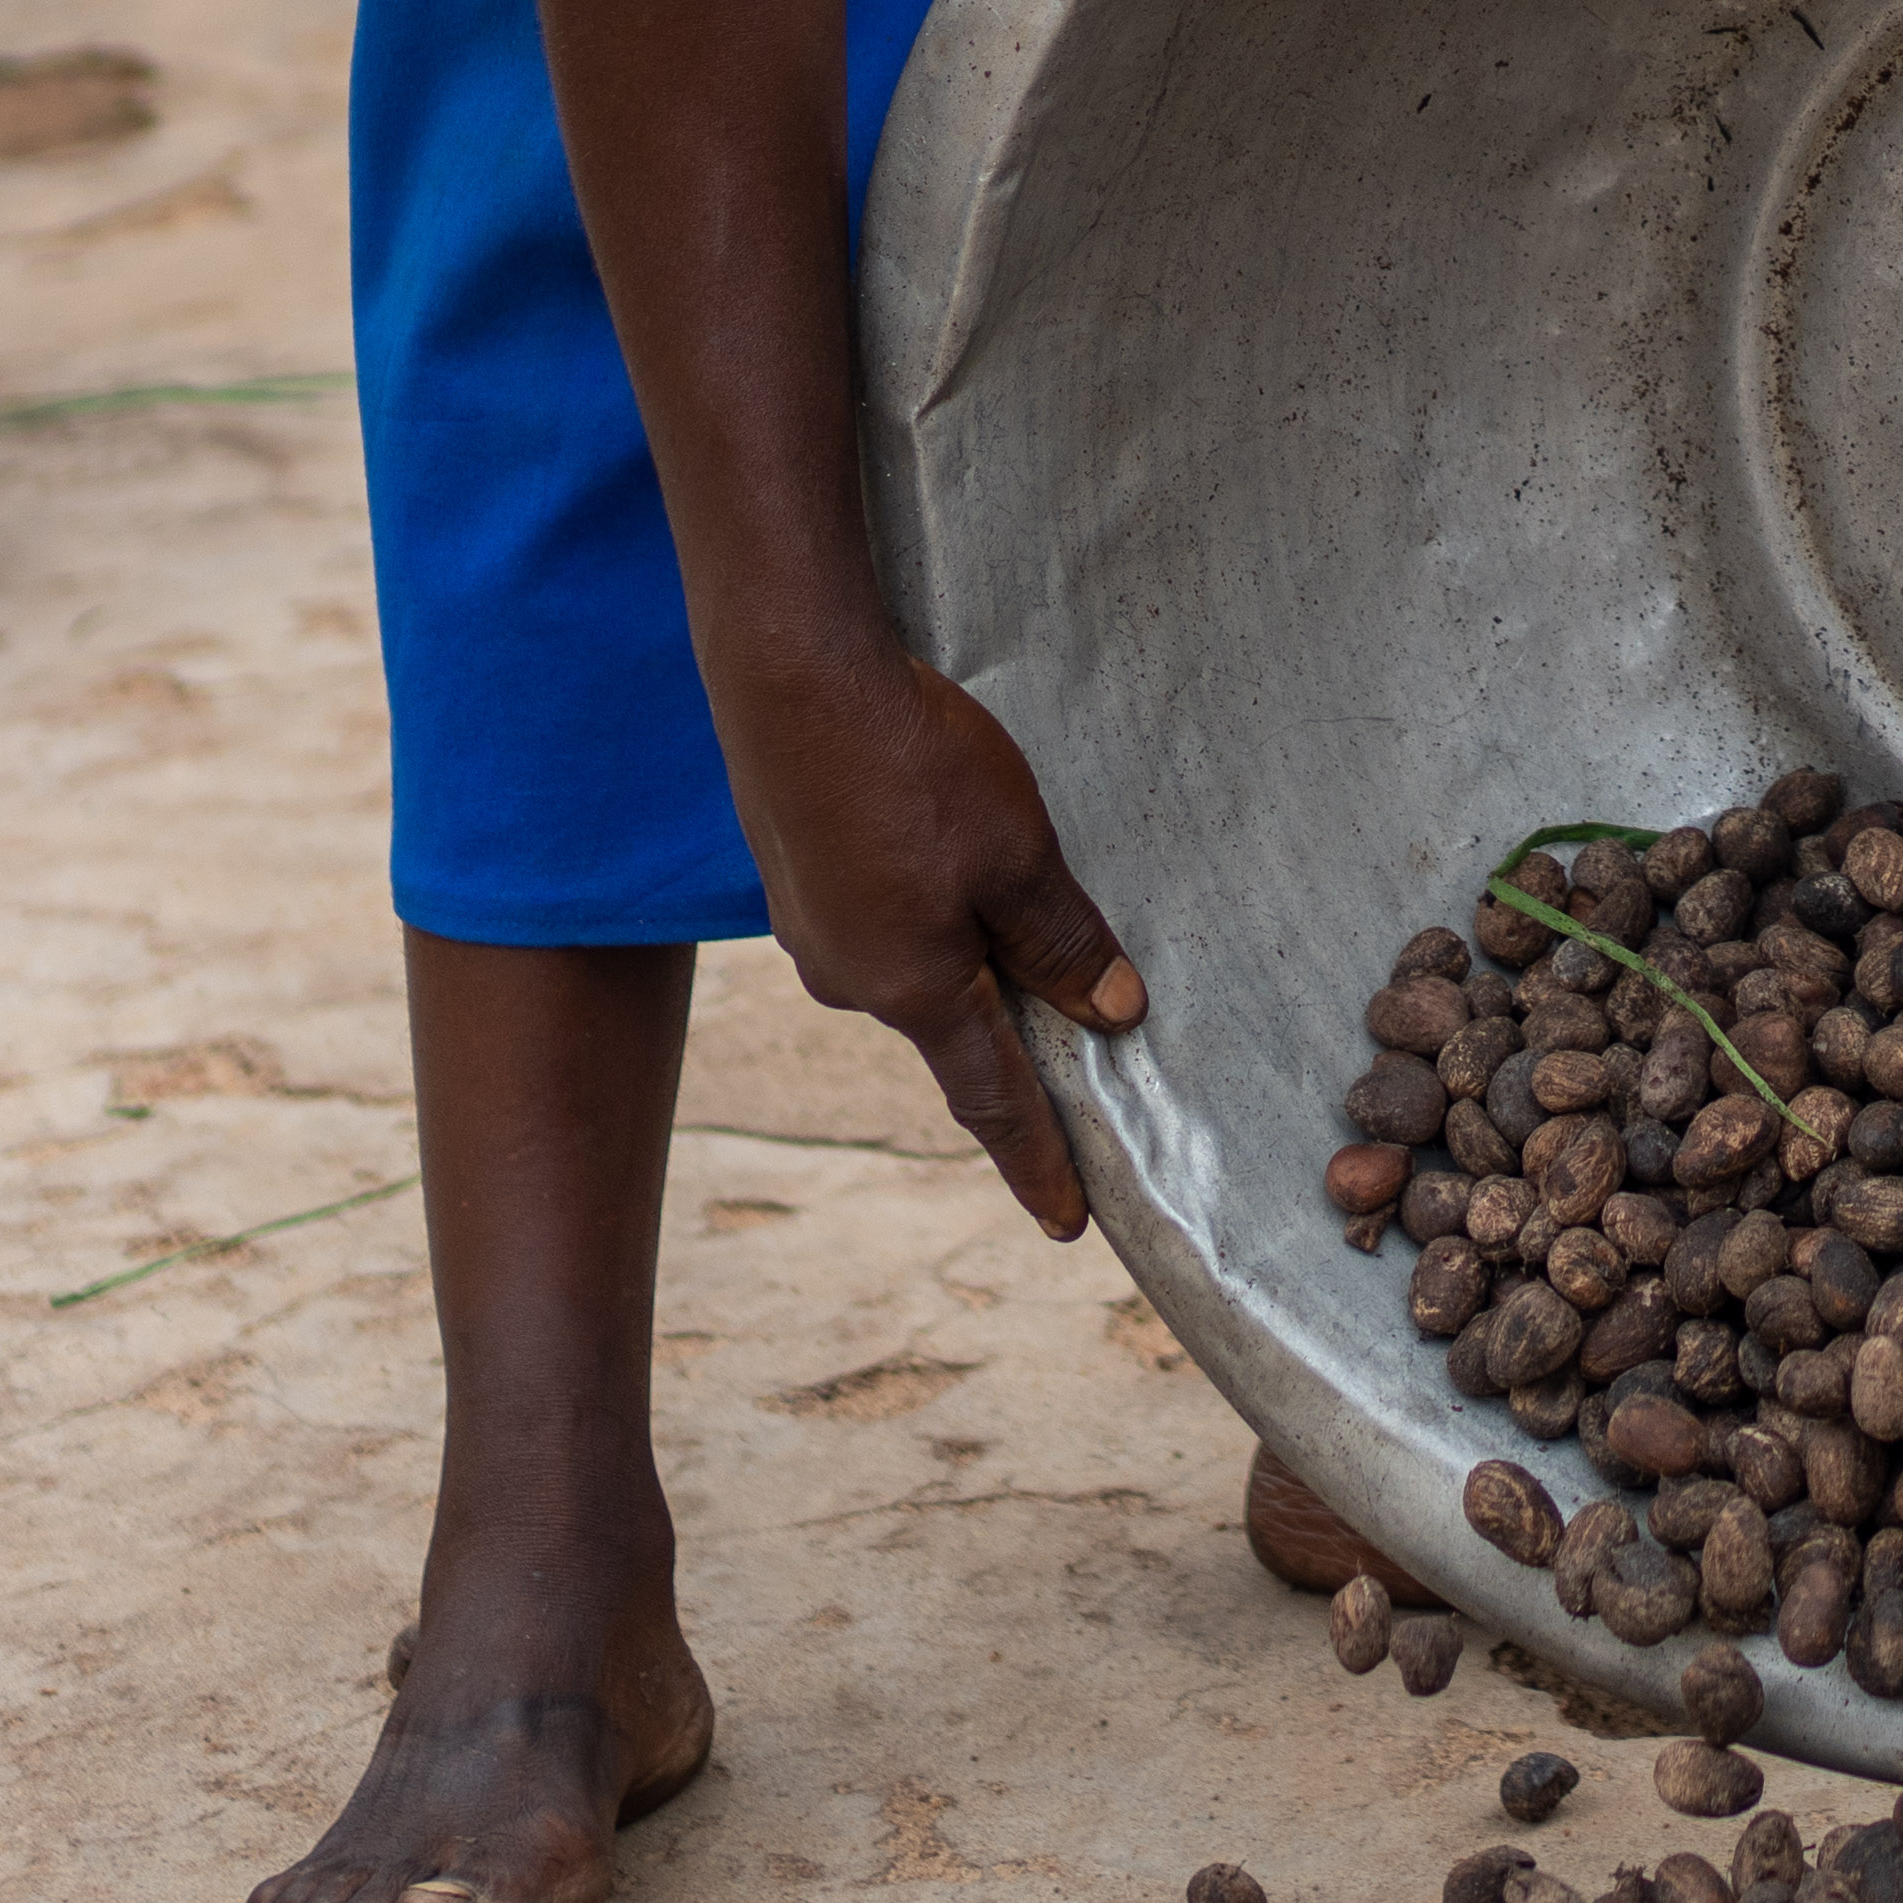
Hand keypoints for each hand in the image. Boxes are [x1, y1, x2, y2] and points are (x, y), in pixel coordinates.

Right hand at [729, 645, 1141, 1234]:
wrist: (788, 677)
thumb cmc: (911, 767)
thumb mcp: (1018, 857)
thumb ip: (1065, 944)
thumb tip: (1114, 1016)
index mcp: (915, 990)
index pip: (995, 1102)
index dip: (1039, 1164)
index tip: (1069, 1225)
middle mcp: (854, 981)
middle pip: (953, 1027)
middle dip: (1006, 1029)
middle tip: (1068, 1024)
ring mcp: (812, 933)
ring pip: (912, 964)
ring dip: (959, 949)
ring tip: (995, 889)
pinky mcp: (794, 881)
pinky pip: (877, 917)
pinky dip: (918, 905)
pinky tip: (929, 846)